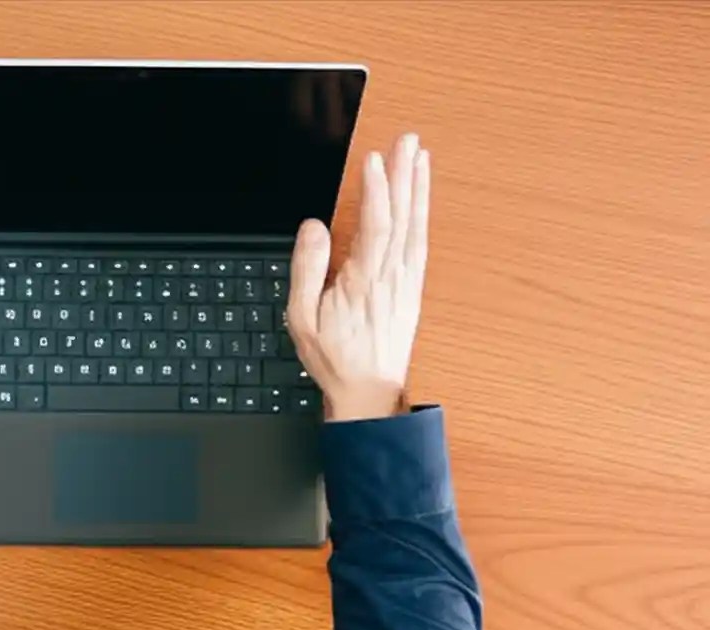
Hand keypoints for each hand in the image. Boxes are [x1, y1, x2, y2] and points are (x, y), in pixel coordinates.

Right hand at [288, 133, 430, 421]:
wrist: (369, 393)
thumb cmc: (334, 357)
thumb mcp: (304, 318)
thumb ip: (308, 269)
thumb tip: (314, 227)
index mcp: (363, 281)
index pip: (374, 225)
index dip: (376, 190)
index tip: (371, 159)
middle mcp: (391, 277)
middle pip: (401, 217)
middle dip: (403, 175)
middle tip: (406, 140)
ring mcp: (406, 281)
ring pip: (414, 225)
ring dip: (417, 188)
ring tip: (418, 155)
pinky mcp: (412, 287)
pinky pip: (420, 241)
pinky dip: (422, 213)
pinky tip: (420, 197)